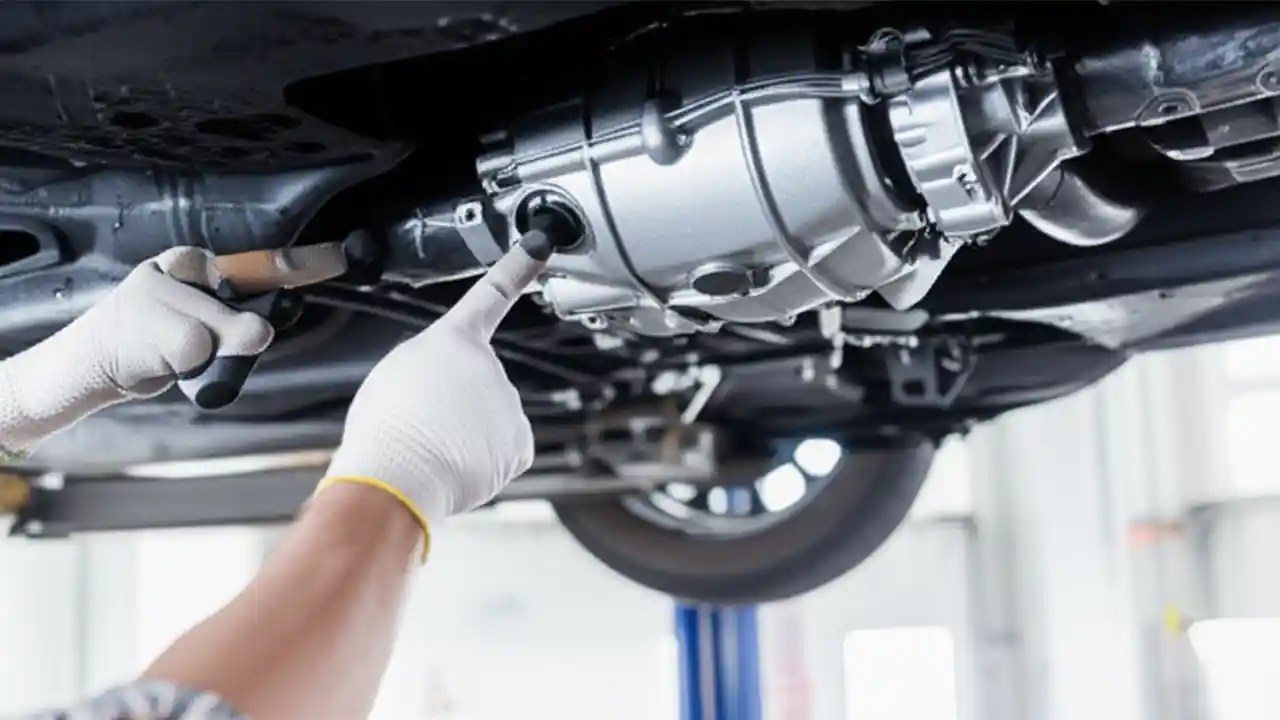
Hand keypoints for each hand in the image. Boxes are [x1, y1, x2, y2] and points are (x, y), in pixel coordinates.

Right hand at [0, 247, 273, 451]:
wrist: (90, 362)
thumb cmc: (152, 342)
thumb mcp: (205, 330)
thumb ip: (237, 328)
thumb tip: (261, 330)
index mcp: (193, 264)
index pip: (254, 265)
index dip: (297, 265)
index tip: (338, 258)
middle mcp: (174, 268)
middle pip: (236, 308)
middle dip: (233, 337)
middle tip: (195, 344)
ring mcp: (154, 291)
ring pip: (213, 333)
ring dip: (205, 355)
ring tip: (170, 354)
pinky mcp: (139, 321)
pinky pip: (189, 349)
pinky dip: (184, 367)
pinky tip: (157, 360)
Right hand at [319, 243, 545, 537]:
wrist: (397, 476)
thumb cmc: (385, 427)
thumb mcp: (395, 372)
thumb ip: (431, 366)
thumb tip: (449, 386)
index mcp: (453, 340)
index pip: (489, 295)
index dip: (516, 268)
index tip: (541, 243)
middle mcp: (490, 365)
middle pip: (476, 384)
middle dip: (456, 404)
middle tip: (424, 422)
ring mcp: (509, 403)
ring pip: (488, 420)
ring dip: (466, 434)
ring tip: (434, 445)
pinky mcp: (521, 442)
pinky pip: (503, 449)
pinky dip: (484, 461)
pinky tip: (459, 463)